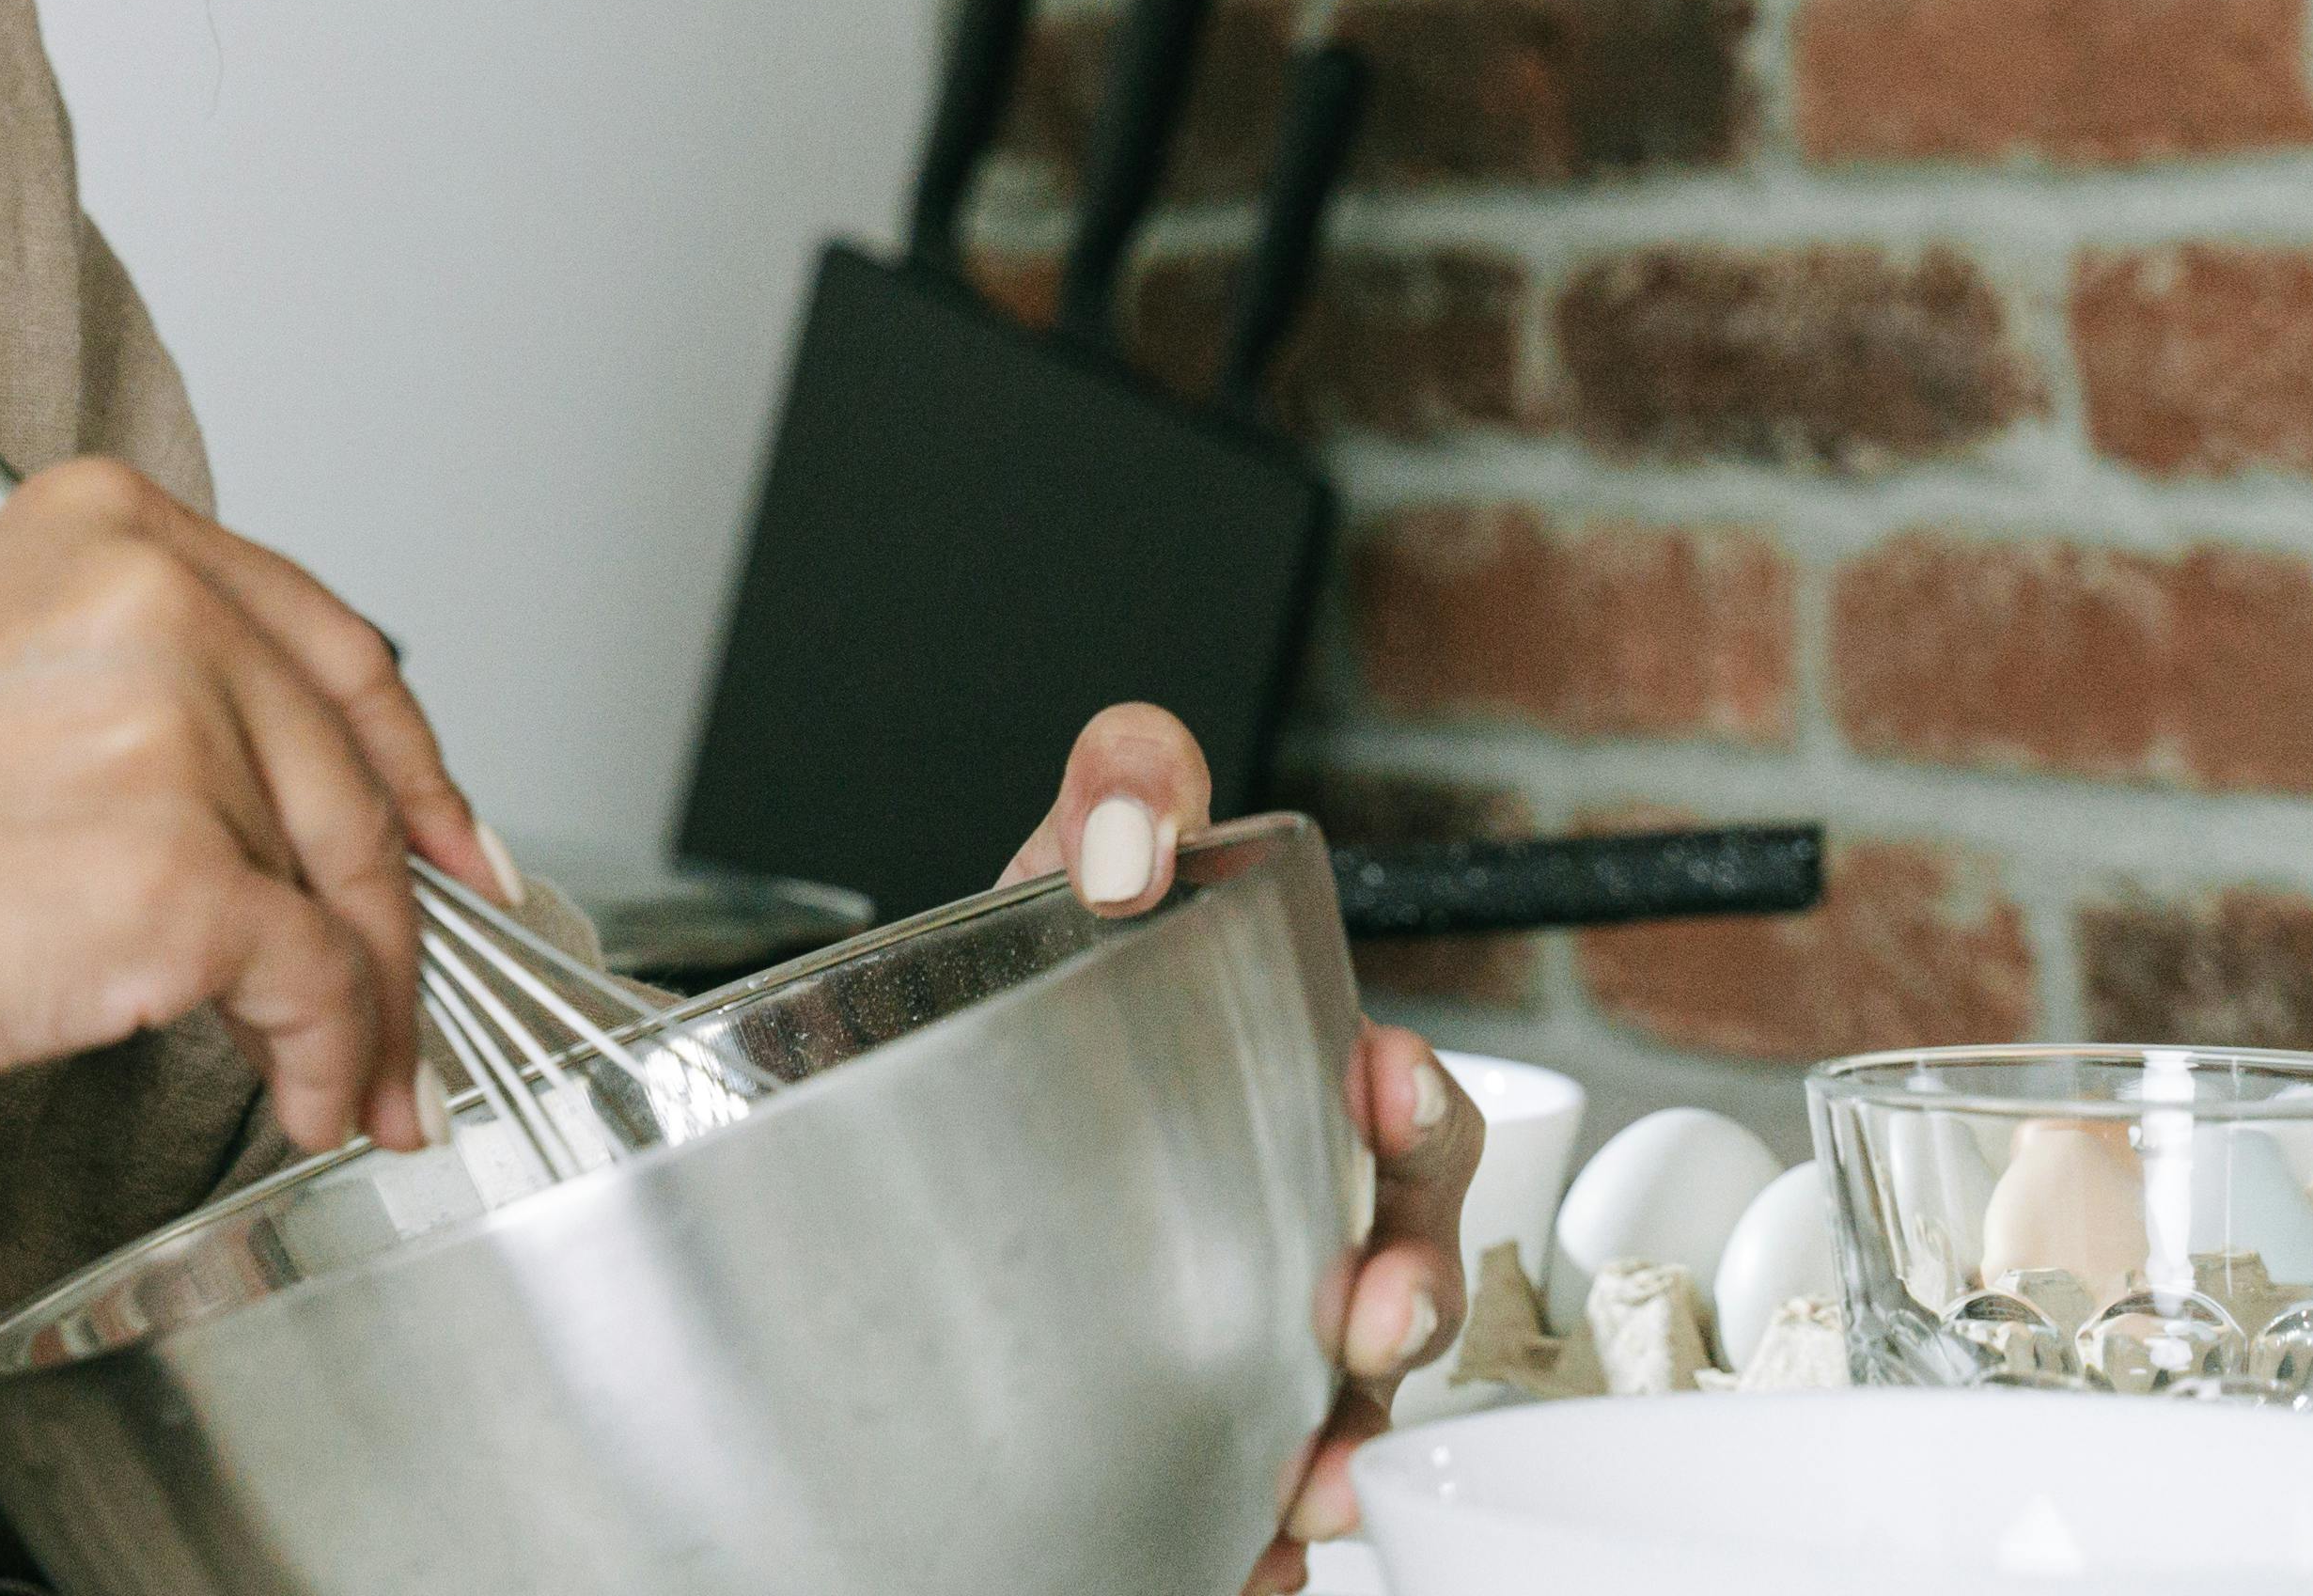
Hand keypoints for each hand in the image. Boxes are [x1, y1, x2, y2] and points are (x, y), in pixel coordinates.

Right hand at [0, 456, 511, 1158]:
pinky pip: (310, 980)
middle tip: (407, 1004)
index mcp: (113, 528)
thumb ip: (128, 671)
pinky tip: (304, 1094)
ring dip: (358, 1008)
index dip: (408, 759)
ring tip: (344, 1075)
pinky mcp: (182, 874)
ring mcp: (178, 738)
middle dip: (397, 915)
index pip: (329, 640)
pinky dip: (325, 1055)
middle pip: (348, 776)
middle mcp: (162, 604)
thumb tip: (255, 787)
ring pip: (339, 888)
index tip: (447, 837)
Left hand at [994, 710, 1479, 1592]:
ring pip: (1342, 1402)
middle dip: (1414, 1294)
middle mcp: (1293, 1221)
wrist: (897, 1107)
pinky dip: (1256, 1540)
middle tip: (1375, 1310)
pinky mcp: (1187, 1423)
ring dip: (1348, 1441)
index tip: (1382, 1087)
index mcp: (1296, 1094)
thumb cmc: (1028, 988)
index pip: (1403, 1111)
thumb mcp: (1066, 869)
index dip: (1414, 1106)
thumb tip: (1132, 834)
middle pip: (1404, 1269)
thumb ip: (1121, 793)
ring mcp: (1246, 1326)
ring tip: (1316, 1475)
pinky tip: (1241, 1555)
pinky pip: (1248, 1500)